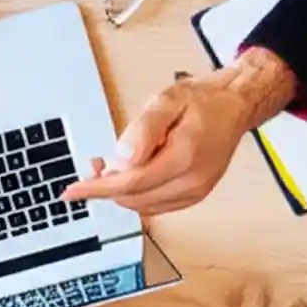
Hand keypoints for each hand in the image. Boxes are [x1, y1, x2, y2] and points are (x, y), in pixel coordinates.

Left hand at [62, 48, 295, 215]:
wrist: (233, 107)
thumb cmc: (202, 102)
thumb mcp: (168, 101)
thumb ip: (144, 129)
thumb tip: (122, 158)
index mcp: (184, 157)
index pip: (130, 183)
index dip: (97, 188)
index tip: (73, 191)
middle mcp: (192, 181)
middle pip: (134, 198)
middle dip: (107, 188)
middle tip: (94, 166)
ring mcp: (194, 192)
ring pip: (143, 205)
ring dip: (121, 192)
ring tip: (112, 167)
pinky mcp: (193, 196)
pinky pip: (155, 205)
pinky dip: (137, 195)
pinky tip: (132, 175)